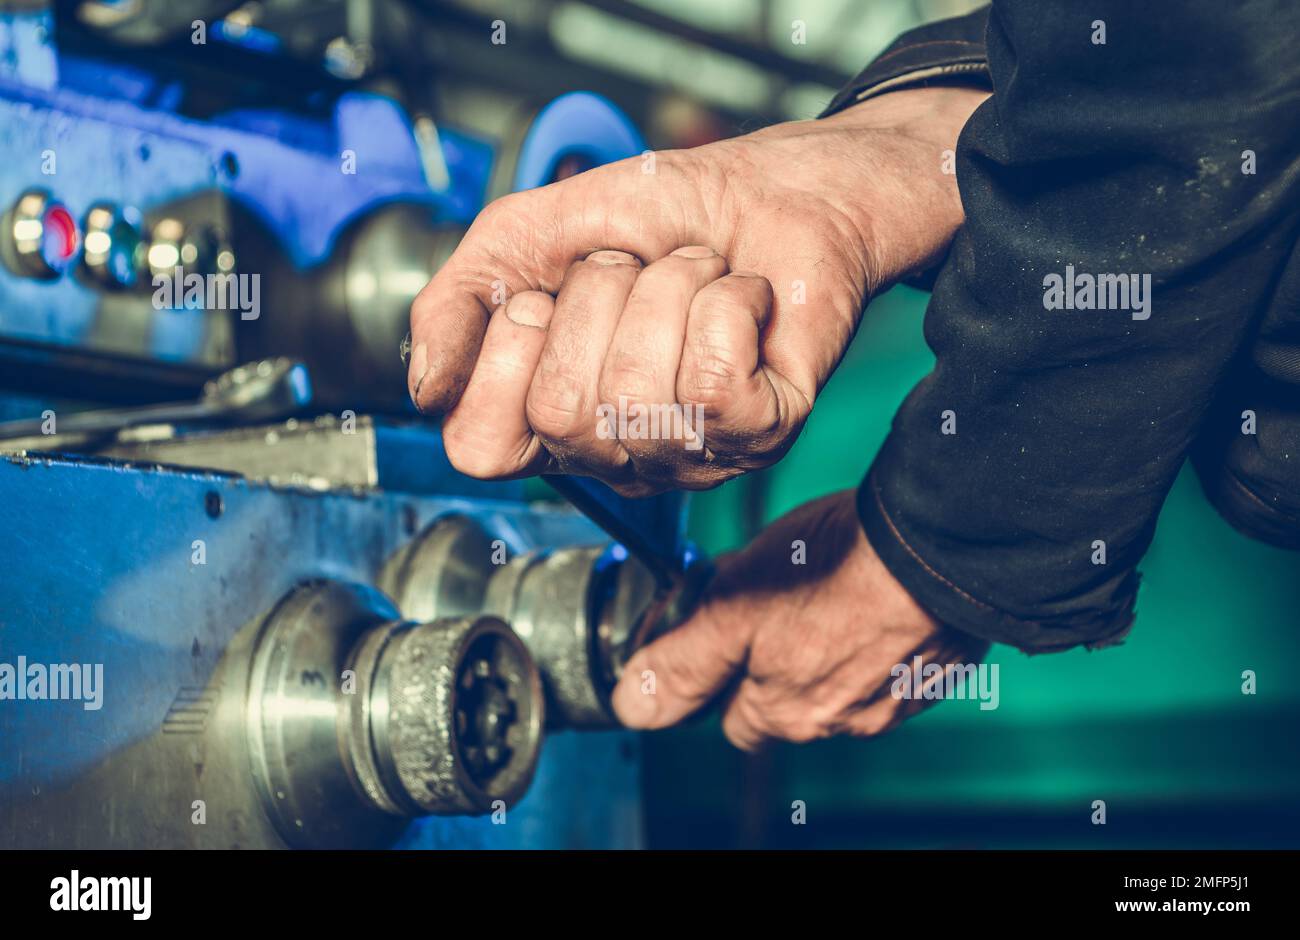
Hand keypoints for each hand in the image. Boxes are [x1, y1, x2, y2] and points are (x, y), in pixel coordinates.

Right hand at [407, 86, 988, 495]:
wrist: (772, 187)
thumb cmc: (659, 217)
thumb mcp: (526, 237)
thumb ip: (455, 304)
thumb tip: (425, 390)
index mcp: (549, 419)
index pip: (479, 447)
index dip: (502, 360)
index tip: (546, 299)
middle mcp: (615, 453)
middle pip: (561, 413)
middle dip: (596, 302)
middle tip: (634, 276)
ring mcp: (689, 453)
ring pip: (637, 394)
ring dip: (668, 291)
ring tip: (695, 277)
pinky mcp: (759, 432)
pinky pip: (708, 382)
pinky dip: (723, 304)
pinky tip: (738, 299)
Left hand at [610, 490, 989, 748]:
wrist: (935, 543)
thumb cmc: (832, 567)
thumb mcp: (732, 608)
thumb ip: (684, 663)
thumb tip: (633, 706)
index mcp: (786, 713)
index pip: (734, 721)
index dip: (723, 677)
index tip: (725, 633)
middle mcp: (843, 721)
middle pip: (788, 706)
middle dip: (775, 664)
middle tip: (777, 600)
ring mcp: (897, 698)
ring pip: (841, 685)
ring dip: (828, 650)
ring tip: (828, 585)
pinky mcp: (939, 667)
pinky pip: (893, 664)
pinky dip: (878, 638)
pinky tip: (874, 593)